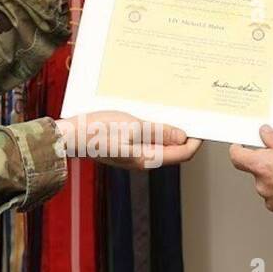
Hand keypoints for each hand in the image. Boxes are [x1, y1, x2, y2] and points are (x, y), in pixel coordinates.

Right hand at [54, 110, 201, 170]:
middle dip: (185, 134)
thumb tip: (183, 136)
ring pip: (162, 144)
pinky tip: (154, 115)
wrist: (70, 137)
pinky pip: (148, 140)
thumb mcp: (132, 127)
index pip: (183, 154)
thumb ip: (159, 132)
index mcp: (148, 158)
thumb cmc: (98, 130)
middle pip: (174, 151)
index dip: (196, 140)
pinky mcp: (125, 147)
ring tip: (174, 111)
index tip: (202, 124)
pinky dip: (156, 129)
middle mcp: (143, 160)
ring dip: (170, 130)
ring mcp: (134, 155)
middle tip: (191, 114)